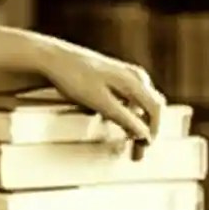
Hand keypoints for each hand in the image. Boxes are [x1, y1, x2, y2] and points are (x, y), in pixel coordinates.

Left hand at [37, 40, 165, 158]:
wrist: (52, 58)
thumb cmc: (74, 78)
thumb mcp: (100, 102)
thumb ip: (124, 118)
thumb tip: (145, 134)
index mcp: (134, 81)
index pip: (156, 109)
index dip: (154, 131)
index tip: (144, 148)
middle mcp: (134, 75)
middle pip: (151, 106)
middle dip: (147, 129)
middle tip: (136, 151)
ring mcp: (123, 73)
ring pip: (139, 102)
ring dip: (136, 122)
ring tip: (125, 140)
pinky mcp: (111, 75)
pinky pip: (127, 98)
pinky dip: (125, 113)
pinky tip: (111, 122)